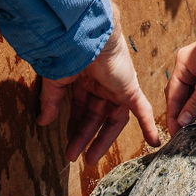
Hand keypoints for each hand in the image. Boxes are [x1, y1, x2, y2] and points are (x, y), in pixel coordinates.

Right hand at [38, 26, 162, 165]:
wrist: (85, 36)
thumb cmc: (69, 52)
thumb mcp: (56, 81)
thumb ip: (52, 101)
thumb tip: (42, 121)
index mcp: (85, 81)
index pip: (81, 110)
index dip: (74, 128)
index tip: (67, 145)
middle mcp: (102, 85)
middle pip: (95, 118)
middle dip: (84, 137)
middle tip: (73, 156)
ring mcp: (117, 87)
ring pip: (113, 119)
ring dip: (102, 139)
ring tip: (89, 158)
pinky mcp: (130, 88)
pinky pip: (142, 110)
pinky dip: (148, 125)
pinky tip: (153, 141)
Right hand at [165, 23, 195, 132]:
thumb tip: (181, 122)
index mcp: (184, 62)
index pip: (172, 94)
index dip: (172, 116)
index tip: (174, 135)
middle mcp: (190, 61)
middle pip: (180, 92)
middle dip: (182, 111)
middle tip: (183, 134)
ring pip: (194, 90)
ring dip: (195, 105)